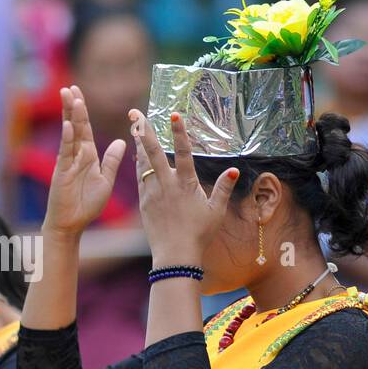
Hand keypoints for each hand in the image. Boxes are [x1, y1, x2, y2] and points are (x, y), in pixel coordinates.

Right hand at [42, 85, 126, 237]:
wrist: (72, 224)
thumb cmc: (87, 205)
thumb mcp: (105, 180)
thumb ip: (112, 161)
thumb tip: (123, 142)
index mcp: (88, 155)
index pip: (85, 128)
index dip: (82, 110)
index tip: (79, 93)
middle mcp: (77, 155)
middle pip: (76, 125)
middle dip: (73, 106)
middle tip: (70, 87)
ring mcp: (68, 162)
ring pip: (69, 134)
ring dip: (69, 115)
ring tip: (67, 96)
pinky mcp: (63, 172)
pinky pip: (66, 152)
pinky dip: (67, 139)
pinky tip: (69, 125)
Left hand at [131, 108, 237, 266]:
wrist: (175, 255)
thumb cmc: (199, 234)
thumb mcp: (215, 211)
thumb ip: (223, 189)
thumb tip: (234, 170)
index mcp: (186, 184)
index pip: (183, 153)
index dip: (179, 133)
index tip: (174, 115)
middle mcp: (167, 185)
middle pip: (153, 153)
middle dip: (144, 131)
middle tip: (135, 113)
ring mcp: (153, 193)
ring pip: (143, 163)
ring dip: (139, 144)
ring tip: (134, 127)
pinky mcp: (144, 202)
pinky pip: (139, 178)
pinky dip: (138, 165)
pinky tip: (135, 155)